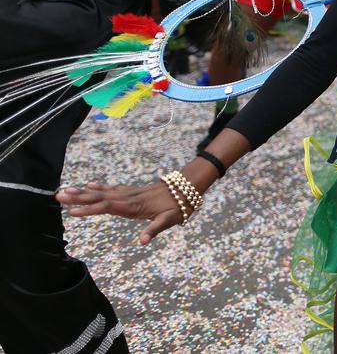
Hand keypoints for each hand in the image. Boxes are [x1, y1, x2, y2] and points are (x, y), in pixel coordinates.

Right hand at [56, 171, 206, 244]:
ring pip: (102, 192)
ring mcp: (128, 193)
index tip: (73, 212)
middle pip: (99, 197)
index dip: (91, 209)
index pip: (108, 207)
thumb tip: (142, 242)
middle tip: (58, 196)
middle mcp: (128, 198)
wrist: (187, 188)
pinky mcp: (130, 191)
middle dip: (79, 197)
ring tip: (65, 190)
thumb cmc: (178, 207)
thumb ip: (154, 229)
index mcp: (134, 206)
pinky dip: (99, 187)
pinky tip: (88, 185)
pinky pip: (111, 188)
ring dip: (84, 191)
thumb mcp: (169, 220)